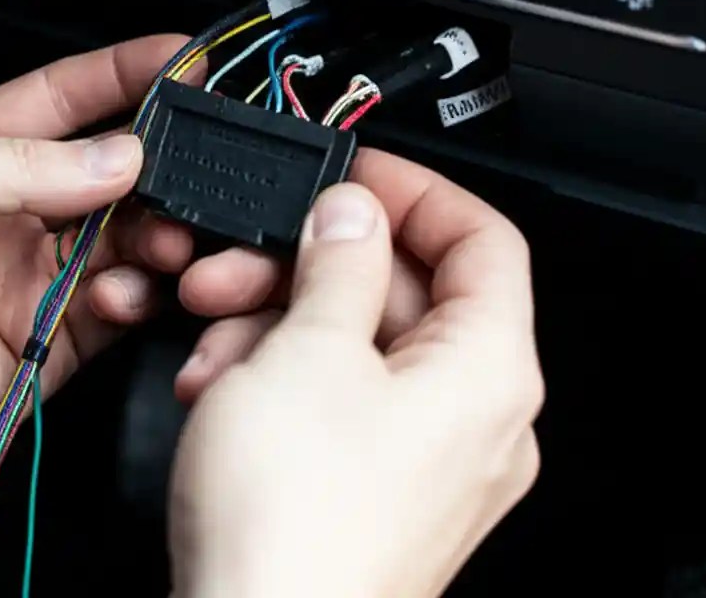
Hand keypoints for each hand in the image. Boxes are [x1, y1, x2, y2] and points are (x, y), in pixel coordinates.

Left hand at [0, 35, 200, 520]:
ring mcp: (31, 277)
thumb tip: (113, 156)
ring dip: (156, 234)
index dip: (122, 75)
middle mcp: (5, 212)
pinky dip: (136, 296)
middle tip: (183, 171)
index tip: (179, 62)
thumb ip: (18, 160)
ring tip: (159, 240)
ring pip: (127, 239)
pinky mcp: (52, 340)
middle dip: (155, 166)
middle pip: (108, 171)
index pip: (61, 97)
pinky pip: (121, 306)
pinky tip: (113, 296)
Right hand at [167, 152, 542, 597]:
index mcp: (488, 372)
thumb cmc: (295, 528)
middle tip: (245, 263)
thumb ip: (339, 261)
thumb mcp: (308, 352)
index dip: (416, 192)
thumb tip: (354, 212)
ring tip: (217, 347)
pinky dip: (283, 384)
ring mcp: (429, 465)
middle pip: (406, 295)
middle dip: (310, 270)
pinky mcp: (378, 496)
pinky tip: (224, 392)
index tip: (353, 177)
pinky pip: (342, 407)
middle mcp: (475, 422)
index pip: (483, 240)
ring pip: (361, 351)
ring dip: (280, 328)